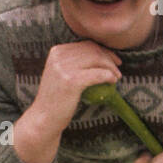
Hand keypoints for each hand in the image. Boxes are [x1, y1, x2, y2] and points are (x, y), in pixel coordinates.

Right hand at [14, 42, 120, 162]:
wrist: (44, 117)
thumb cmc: (57, 98)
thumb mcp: (61, 73)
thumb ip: (74, 62)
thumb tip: (100, 55)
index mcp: (57, 51)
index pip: (86, 45)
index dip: (103, 50)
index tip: (113, 59)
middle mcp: (59, 56)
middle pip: (92, 51)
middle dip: (109, 58)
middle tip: (118, 68)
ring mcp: (64, 68)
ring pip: (97, 60)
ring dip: (111, 68)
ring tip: (116, 77)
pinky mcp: (72, 81)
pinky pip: (98, 74)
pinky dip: (108, 76)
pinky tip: (112, 81)